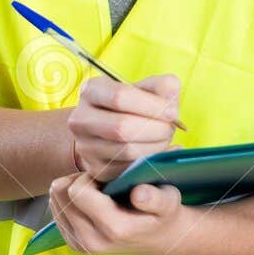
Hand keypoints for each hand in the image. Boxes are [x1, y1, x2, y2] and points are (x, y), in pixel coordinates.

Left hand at [49, 171, 193, 254]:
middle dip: (77, 180)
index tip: (105, 176)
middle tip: (99, 180)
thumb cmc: (163, 213)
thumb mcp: (169, 200)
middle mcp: (92, 241)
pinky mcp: (74, 246)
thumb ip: (156, 197)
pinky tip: (90, 202)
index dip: (88, 175)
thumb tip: (139, 194)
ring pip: (54, 202)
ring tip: (96, 191)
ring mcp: (81, 246)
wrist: (158, 240)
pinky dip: (69, 202)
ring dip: (71, 190)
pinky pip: (56, 213)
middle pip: (60, 195)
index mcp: (114, 229)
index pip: (77, 191)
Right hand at [67, 73, 181, 182]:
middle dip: (155, 129)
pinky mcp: (96, 168)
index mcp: (91, 90)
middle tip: (170, 129)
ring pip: (126, 150)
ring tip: (164, 138)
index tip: (172, 112)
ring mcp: (85, 146)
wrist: (110, 131)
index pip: (120, 96)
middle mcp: (80, 118)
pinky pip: (127, 168)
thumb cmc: (134, 106)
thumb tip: (171, 99)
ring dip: (154, 146)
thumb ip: (163, 86)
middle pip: (121, 127)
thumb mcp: (147, 88)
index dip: (151, 105)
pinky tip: (155, 151)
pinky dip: (147, 161)